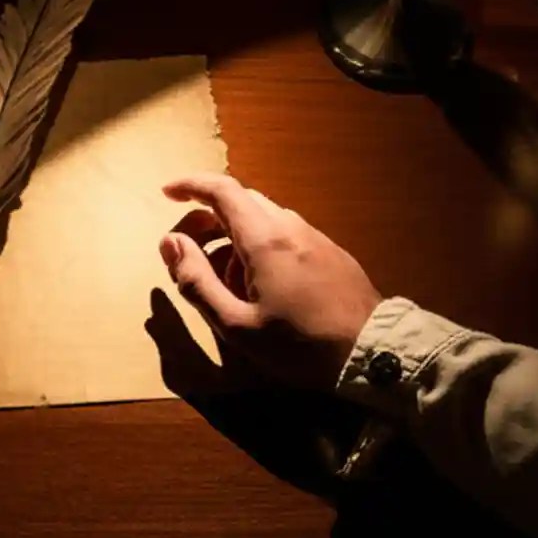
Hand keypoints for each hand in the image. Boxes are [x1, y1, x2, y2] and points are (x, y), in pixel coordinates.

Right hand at [158, 173, 381, 389]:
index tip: (166, 193)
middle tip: (187, 253)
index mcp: (265, 238)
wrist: (371, 351)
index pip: (222, 190)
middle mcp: (290, 226)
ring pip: (263, 220)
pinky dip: (259, 248)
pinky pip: (285, 235)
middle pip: (240, 202)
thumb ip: (196, 282)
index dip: (190, 186)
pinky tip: (259, 287)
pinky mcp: (330, 252)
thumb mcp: (236, 324)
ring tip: (222, 283)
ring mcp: (314, 237)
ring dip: (233, 238)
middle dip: (206, 219)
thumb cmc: (299, 344)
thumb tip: (170, 244)